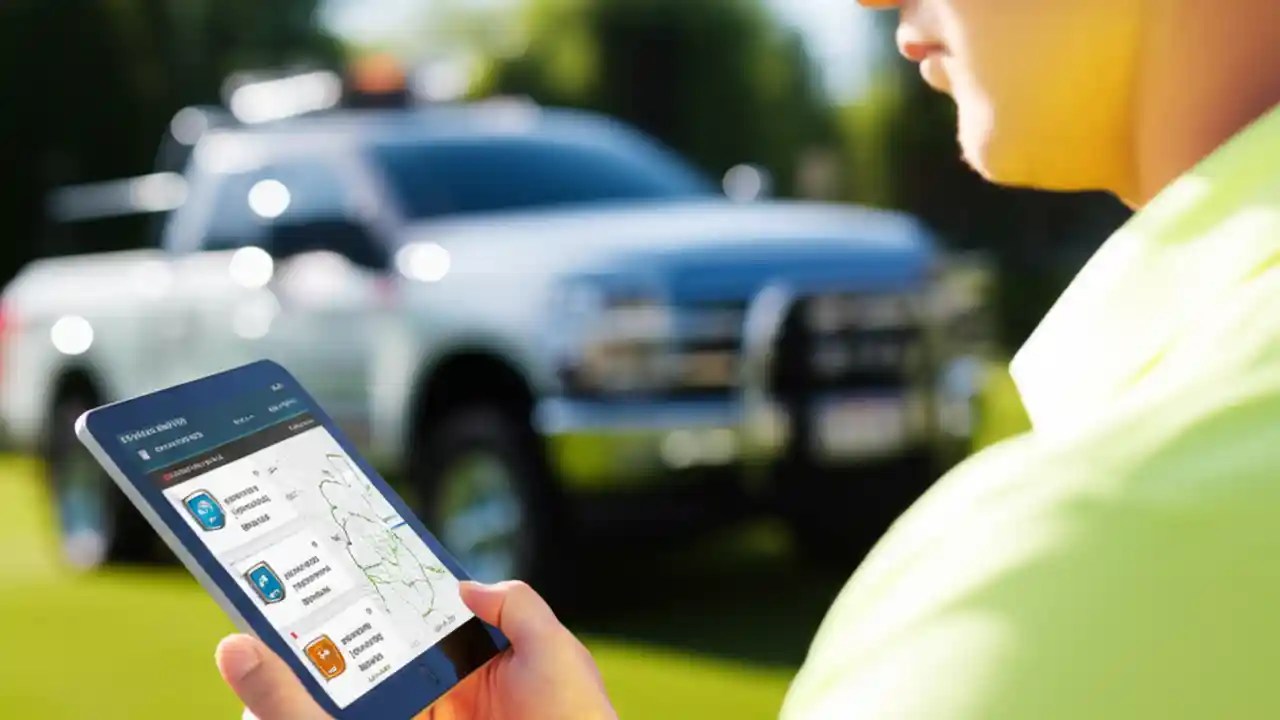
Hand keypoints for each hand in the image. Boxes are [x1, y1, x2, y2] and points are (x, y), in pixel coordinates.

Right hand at [216, 581, 617, 719]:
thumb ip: (516, 606)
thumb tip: (464, 584)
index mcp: (477, 664)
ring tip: (267, 650)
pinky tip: (290, 693)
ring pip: (360, 695)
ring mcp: (423, 718)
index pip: (418, 626)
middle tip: (281, 609)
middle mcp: (444, 694)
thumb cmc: (578, 718)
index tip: (340, 574)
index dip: (381, 603)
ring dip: (315, 678)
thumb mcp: (554, 651)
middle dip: (329, 640)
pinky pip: (362, 715)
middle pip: (375, 659)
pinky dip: (321, 707)